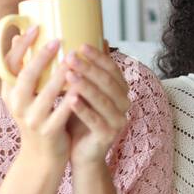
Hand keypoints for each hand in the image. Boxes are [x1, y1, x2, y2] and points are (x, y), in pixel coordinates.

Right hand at [0, 26, 75, 172]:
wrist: (42, 156)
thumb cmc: (39, 117)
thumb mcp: (27, 95)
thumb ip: (27, 70)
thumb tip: (21, 34)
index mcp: (10, 92)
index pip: (8, 65)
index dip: (20, 46)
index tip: (34, 28)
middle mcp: (16, 104)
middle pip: (25, 77)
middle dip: (40, 58)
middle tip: (56, 41)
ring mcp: (31, 119)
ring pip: (44, 95)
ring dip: (58, 77)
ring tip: (72, 61)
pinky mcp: (47, 132)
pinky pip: (59, 115)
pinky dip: (69, 102)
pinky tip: (79, 90)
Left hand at [65, 42, 130, 167]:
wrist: (82, 153)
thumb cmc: (80, 119)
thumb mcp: (83, 92)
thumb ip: (89, 70)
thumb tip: (93, 39)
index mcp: (120, 90)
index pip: (112, 69)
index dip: (98, 57)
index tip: (80, 45)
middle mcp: (124, 104)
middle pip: (108, 83)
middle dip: (89, 69)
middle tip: (70, 57)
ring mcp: (118, 121)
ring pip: (103, 100)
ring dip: (86, 86)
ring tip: (69, 75)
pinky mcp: (108, 136)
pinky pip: (96, 120)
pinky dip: (84, 109)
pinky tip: (70, 100)